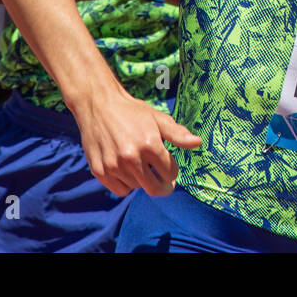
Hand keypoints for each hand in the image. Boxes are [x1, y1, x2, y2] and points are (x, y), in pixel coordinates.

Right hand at [73, 84, 201, 197]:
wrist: (98, 106)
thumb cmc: (132, 112)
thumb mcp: (158, 119)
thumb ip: (178, 134)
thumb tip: (198, 143)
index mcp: (149, 144)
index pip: (170, 172)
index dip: (173, 171)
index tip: (170, 167)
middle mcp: (131, 157)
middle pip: (154, 188)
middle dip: (164, 188)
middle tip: (166, 184)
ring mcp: (114, 166)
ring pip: (137, 187)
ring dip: (143, 181)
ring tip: (140, 165)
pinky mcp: (100, 171)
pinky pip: (120, 190)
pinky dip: (126, 185)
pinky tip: (128, 171)